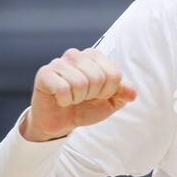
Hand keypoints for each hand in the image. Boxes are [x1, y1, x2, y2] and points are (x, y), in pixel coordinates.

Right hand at [21, 47, 136, 141]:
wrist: (60, 121)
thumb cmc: (85, 107)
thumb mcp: (110, 102)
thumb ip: (123, 94)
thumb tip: (132, 92)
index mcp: (95, 56)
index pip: (114, 74)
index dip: (109, 92)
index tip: (98, 95)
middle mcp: (76, 54)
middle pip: (98, 77)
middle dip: (93, 95)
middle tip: (82, 98)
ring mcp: (58, 62)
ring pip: (80, 83)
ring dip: (78, 98)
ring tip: (72, 98)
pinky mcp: (44, 74)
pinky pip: (63, 89)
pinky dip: (64, 100)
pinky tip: (60, 99)